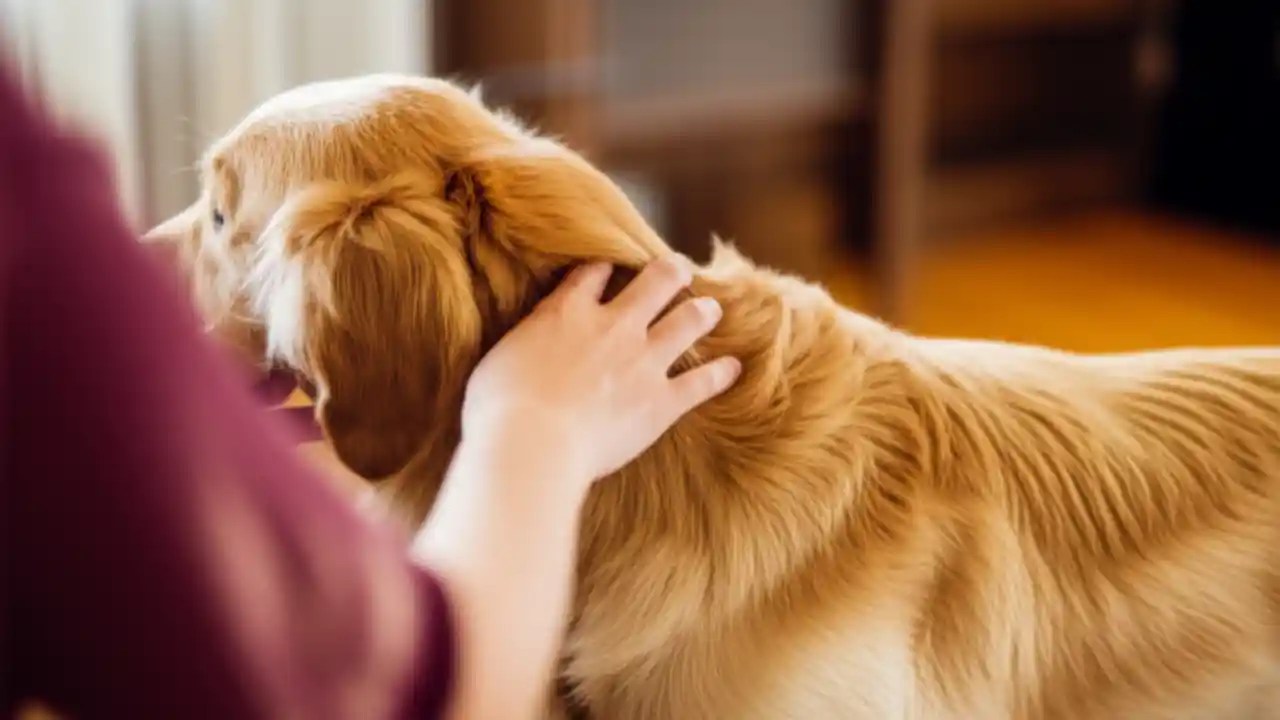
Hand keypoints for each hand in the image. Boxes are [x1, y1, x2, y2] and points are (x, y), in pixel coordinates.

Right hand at [461, 255, 740, 485]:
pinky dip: (720, 374)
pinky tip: (734, 368)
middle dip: (670, 272)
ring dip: (703, 311)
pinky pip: (702, 382)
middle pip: (655, 282)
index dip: (605, 267)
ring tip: (712, 308)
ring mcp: (642, 362)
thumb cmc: (500, 410)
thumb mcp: (499, 360)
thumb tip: (526, 348)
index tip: (610, 268)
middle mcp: (612, 326)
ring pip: (687, 321)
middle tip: (677, 270)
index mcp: (567, 312)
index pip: (593, 273)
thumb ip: (525, 345)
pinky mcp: (661, 402)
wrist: (532, 445)